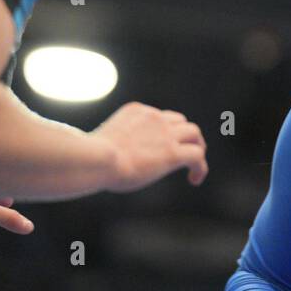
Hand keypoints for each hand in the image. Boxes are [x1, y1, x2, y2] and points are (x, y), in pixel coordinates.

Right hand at [92, 103, 208, 190]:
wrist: (97, 159)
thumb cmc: (90, 158)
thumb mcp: (100, 142)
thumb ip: (111, 144)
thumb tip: (106, 158)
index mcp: (136, 111)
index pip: (158, 116)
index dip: (164, 132)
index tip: (159, 148)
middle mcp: (154, 117)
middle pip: (180, 121)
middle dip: (184, 137)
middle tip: (184, 154)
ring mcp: (165, 133)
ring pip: (194, 134)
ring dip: (197, 148)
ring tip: (194, 166)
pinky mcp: (172, 153)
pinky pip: (197, 155)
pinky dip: (200, 167)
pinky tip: (194, 179)